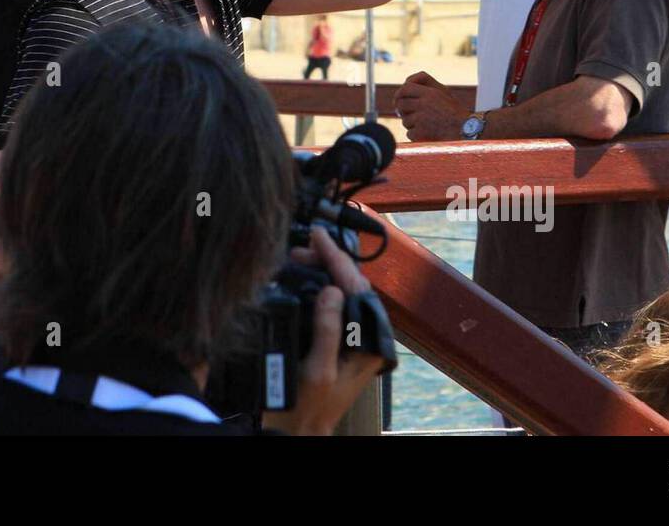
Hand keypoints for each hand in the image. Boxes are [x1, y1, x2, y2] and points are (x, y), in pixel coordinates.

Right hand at [263, 227, 385, 436]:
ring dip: (322, 271)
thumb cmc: (310, 408)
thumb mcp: (318, 370)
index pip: (357, 288)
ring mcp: (353, 338)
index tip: (318, 236)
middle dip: (327, 262)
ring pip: (343, 291)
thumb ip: (328, 331)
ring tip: (299, 259)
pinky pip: (333, 304)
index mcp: (370, 344)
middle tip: (301, 249)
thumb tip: (332, 290)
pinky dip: (317, 286)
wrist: (300, 432)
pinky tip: (303, 278)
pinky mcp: (338, 340)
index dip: (336, 258)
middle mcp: (366, 338)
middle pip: (352, 285)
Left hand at [395, 70, 468, 140]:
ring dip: (411, 124)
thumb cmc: (454, 111)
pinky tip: (428, 134)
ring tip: (427, 125)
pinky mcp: (421, 132)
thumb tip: (404, 83)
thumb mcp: (443, 91)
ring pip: (405, 121)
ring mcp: (422, 119)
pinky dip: (416, 136)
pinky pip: (410, 133)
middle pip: (401, 104)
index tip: (399, 100)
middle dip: (402, 110)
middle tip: (407, 114)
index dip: (400, 94)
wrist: (467, 130)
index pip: (405, 88)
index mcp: (430, 93)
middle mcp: (424, 104)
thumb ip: (425, 84)